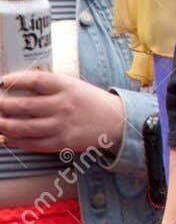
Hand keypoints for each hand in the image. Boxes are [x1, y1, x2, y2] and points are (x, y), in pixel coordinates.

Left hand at [0, 71, 124, 157]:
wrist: (115, 120)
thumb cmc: (90, 101)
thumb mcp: (74, 86)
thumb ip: (49, 87)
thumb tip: (16, 88)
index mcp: (67, 86)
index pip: (35, 80)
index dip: (15, 81)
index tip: (0, 82)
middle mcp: (64, 104)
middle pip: (24, 106)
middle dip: (2, 106)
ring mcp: (62, 125)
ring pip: (23, 127)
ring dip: (3, 125)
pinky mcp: (62, 142)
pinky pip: (32, 143)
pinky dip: (16, 141)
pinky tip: (7, 137)